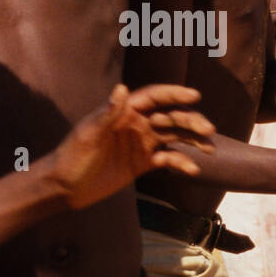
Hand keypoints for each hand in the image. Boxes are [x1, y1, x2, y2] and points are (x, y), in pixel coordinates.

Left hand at [45, 84, 214, 208]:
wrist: (65, 187)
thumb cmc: (72, 157)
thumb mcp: (89, 135)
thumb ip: (107, 114)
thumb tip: (122, 89)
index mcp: (124, 112)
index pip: (154, 98)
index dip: (174, 94)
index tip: (194, 96)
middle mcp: (136, 124)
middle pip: (170, 117)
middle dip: (190, 121)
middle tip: (208, 129)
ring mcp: (141, 144)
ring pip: (174, 136)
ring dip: (192, 140)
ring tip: (210, 148)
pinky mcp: (143, 163)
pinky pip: (167, 159)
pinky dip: (181, 162)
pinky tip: (192, 169)